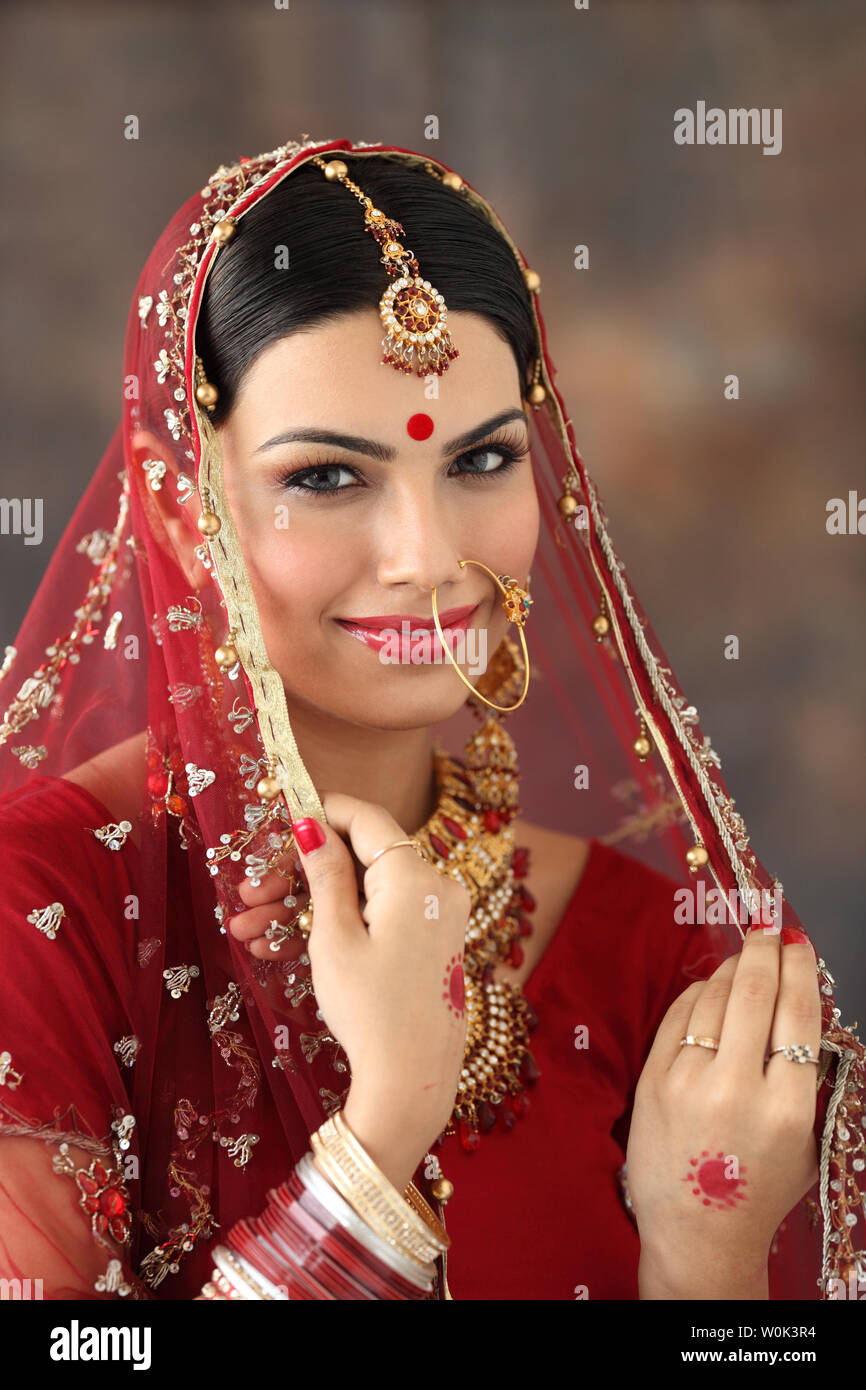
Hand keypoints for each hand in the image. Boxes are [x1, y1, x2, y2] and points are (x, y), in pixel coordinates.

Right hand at [229, 792, 469, 1177]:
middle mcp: (435, 888)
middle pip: (359, 858)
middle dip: (299, 873)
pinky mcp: (430, 942)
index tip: (281, 819)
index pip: (366, 818)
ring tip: (247, 929)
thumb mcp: (335, 938)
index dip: (320, 812)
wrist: (411, 1083)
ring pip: (362, 891)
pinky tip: (278, 945)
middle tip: (249, 894)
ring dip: (306, 905)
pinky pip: (379, 917)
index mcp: (415, 878)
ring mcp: (436, 917)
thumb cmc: (370, 1011)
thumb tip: (311, 822)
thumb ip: (325, 873)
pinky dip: (336, 926)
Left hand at [626, 925, 820, 1295]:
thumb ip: (804, 1079)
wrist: (698, 1235)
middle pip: (754, 993)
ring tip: (743, 957)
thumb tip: (798, 1004)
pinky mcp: (652, 1081)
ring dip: (730, 969)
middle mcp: (737, 1089)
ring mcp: (689, 1082)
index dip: (799, 969)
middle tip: (769, 929)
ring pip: (713, 998)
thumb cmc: (758, 1190)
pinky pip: (678, 1017)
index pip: (798, 1015)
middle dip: (764, 950)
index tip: (798, 943)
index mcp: (787, 1107)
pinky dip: (697, 995)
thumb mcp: (805, 1141)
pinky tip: (709, 986)